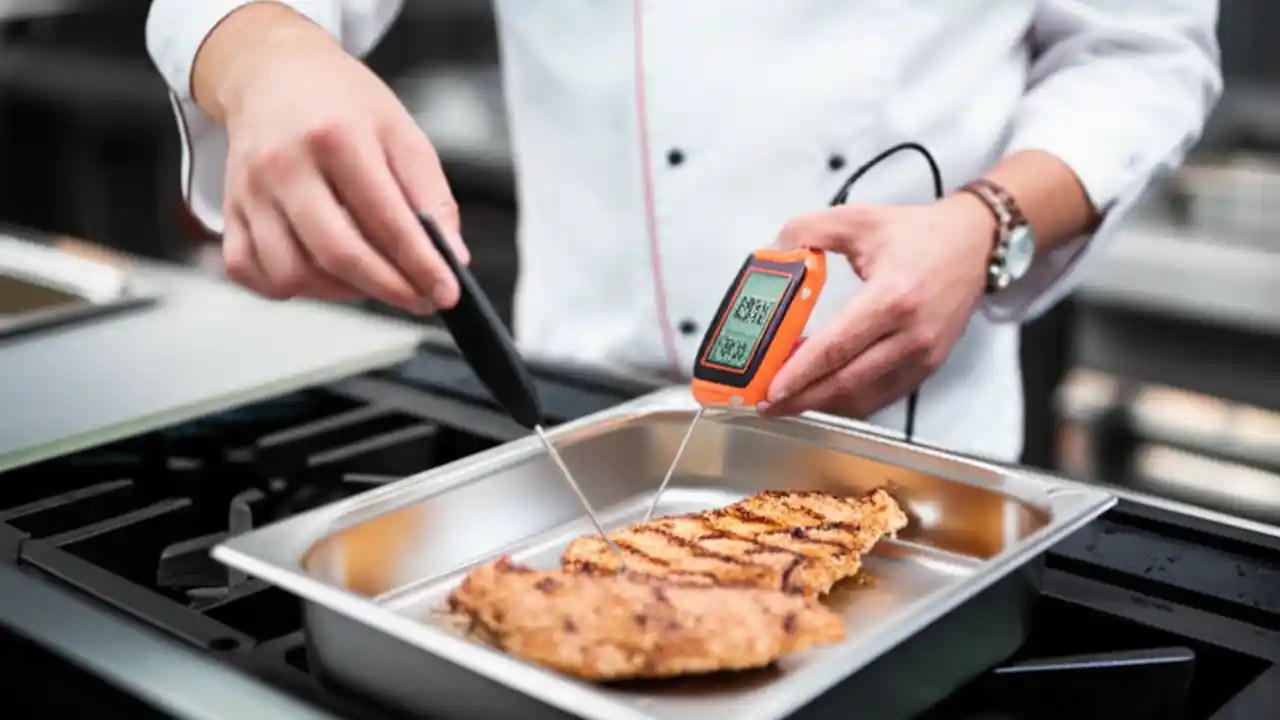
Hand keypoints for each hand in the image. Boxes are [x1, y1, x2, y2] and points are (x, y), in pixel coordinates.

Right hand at [194, 3, 466, 312]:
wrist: (275, 74)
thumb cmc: (340, 102)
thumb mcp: (401, 131)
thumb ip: (430, 195)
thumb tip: (450, 255)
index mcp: (336, 136)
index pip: (386, 220)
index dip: (420, 265)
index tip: (444, 293)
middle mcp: (285, 165)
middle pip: (337, 254)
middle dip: (387, 288)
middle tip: (417, 297)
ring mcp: (250, 192)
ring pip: (292, 274)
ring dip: (341, 291)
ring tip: (370, 276)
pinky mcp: (230, 211)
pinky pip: (252, 273)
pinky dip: (291, 286)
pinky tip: (320, 271)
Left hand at [758, 195, 994, 418]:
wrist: (977, 243)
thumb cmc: (916, 233)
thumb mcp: (860, 219)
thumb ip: (811, 230)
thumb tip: (775, 250)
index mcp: (891, 297)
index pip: (837, 346)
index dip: (801, 373)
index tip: (770, 389)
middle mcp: (910, 334)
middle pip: (847, 382)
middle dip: (803, 398)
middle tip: (766, 403)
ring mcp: (923, 356)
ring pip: (865, 397)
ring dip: (823, 404)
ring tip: (788, 401)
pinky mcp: (930, 367)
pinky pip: (884, 396)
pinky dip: (850, 402)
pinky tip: (824, 395)